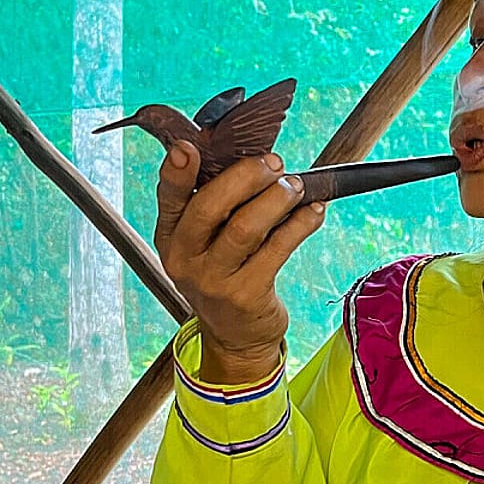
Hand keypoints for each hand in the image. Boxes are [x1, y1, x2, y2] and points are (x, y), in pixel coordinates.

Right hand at [154, 140, 326, 383]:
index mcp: (170, 237)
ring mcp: (214, 280)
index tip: (189, 148)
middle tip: (274, 163)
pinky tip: (314, 211)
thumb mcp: (207, 244)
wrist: (236, 335)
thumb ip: (219, 206)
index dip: (176, 172)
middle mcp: (185, 259)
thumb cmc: (226, 274)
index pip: (169, 199)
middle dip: (245, 177)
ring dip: (277, 199)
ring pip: (246, 228)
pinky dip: (300, 224)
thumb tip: (256, 160)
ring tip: (296, 186)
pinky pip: (278, 249)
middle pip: (211, 207)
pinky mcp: (247, 294)